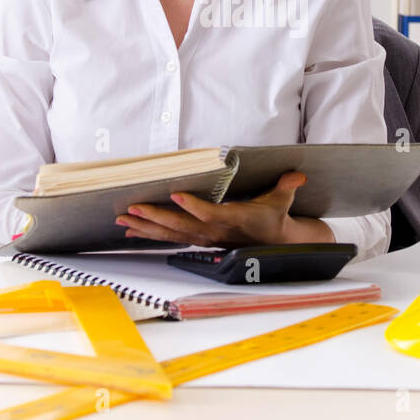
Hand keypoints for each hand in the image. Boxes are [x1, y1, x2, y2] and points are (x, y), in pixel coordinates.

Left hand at [115, 171, 334, 247]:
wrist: (273, 244)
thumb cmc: (273, 218)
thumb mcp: (283, 201)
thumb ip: (287, 187)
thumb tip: (297, 175)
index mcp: (235, 221)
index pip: (212, 214)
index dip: (194, 206)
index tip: (176, 195)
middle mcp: (216, 232)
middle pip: (182, 226)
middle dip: (156, 217)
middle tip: (133, 208)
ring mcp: (204, 237)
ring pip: (171, 234)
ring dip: (146, 226)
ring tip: (122, 218)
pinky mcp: (197, 239)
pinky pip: (169, 238)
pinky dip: (148, 233)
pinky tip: (129, 229)